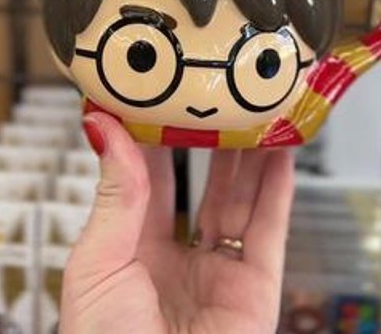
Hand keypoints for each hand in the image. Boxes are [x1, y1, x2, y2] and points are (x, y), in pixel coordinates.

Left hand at [60, 112, 293, 333]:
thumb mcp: (99, 262)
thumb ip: (114, 193)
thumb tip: (101, 127)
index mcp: (131, 246)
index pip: (147, 177)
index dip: (155, 135)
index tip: (161, 94)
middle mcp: (176, 254)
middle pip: (199, 184)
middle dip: (209, 141)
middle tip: (216, 97)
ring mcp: (217, 269)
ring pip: (238, 199)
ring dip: (249, 156)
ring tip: (255, 111)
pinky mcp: (254, 287)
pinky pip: (269, 229)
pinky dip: (279, 189)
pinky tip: (281, 152)